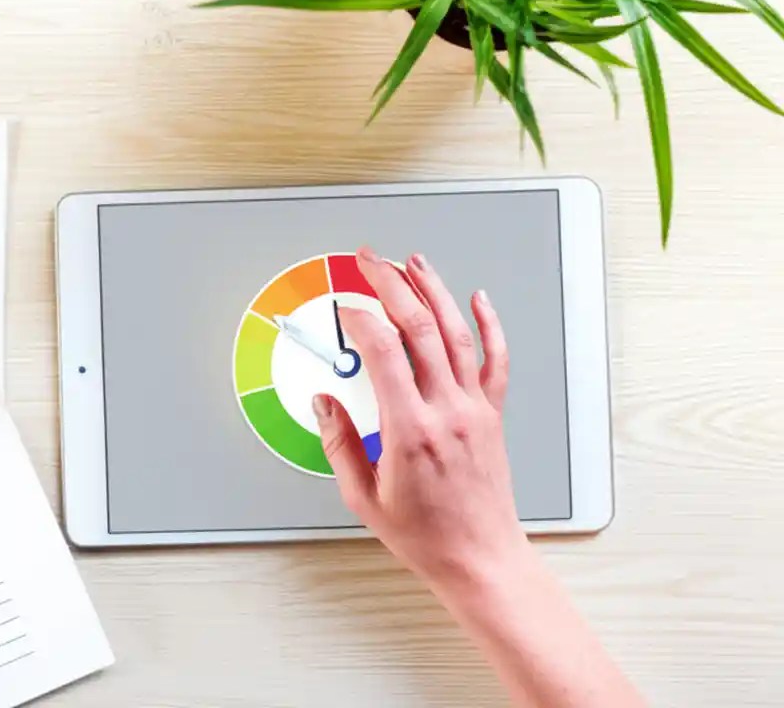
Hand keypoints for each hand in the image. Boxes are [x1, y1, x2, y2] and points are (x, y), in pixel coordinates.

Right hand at [313, 247, 527, 592]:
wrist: (480, 558)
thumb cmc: (427, 536)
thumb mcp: (363, 497)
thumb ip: (339, 443)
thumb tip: (324, 403)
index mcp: (410, 430)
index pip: (384, 352)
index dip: (360, 319)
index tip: (344, 307)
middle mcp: (447, 411)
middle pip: (419, 327)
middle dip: (390, 285)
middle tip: (370, 262)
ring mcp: (475, 408)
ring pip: (456, 333)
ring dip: (433, 290)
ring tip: (413, 263)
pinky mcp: (492, 414)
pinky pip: (494, 360)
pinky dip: (488, 324)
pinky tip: (478, 299)